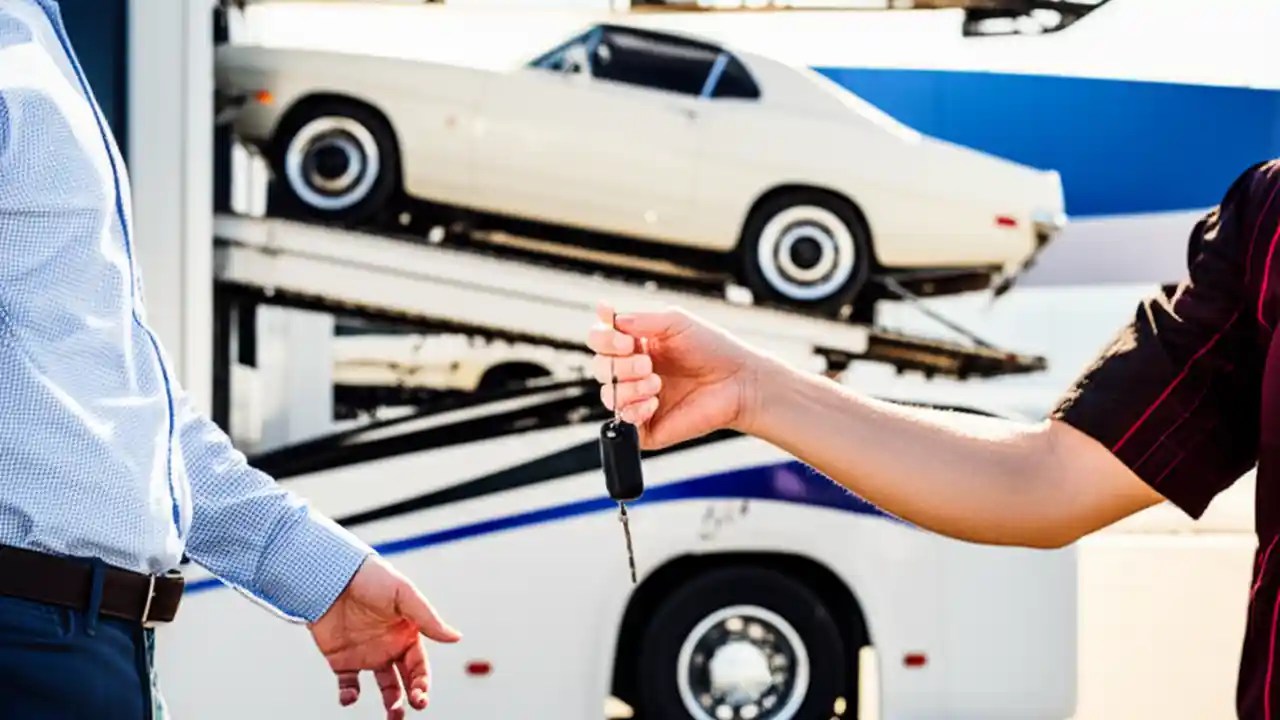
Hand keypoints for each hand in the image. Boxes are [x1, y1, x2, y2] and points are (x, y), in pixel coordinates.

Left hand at [309, 555, 461, 718]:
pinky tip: (350, 697)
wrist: (331, 576)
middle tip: (411, 708)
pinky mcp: (341, 659)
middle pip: (406, 681)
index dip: (422, 683)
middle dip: (412, 698)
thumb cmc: (371, 579)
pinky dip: (349, 696)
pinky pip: (348, 685)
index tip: (420, 695)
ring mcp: (366, 655)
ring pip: (384, 688)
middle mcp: (390, 647)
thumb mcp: (404, 595)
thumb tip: (456, 637)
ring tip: (392, 716)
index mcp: (407, 634)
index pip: (420, 667)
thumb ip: (428, 619)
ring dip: (390, 703)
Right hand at [586, 301, 771, 448]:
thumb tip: (606, 314)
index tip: (626, 340)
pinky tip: (655, 402)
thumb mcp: (675, 322)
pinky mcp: (646, 427)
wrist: (739, 382)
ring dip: (628, 386)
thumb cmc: (712, 348)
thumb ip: (639, 318)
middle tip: (648, 364)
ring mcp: (637, 399)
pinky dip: (633, 409)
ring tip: (656, 382)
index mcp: (635, 345)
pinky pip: (621, 421)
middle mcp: (631, 372)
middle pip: (598, 367)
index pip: (599, 340)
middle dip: (618, 364)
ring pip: (607, 394)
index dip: (603, 338)